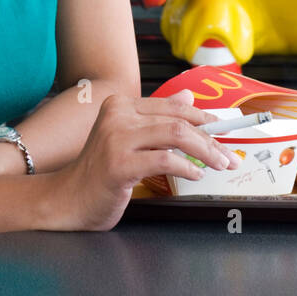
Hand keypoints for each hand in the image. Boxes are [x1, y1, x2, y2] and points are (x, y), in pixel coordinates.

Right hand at [44, 89, 228, 232]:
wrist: (68, 199)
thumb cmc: (100, 173)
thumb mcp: (129, 139)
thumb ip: (156, 119)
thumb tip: (188, 96)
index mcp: (120, 106)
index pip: (171, 106)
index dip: (202, 116)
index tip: (222, 128)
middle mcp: (117, 115)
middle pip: (177, 121)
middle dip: (210, 139)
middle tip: (228, 155)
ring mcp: (116, 139)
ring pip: (175, 135)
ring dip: (205, 151)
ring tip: (219, 164)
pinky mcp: (118, 164)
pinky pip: (164, 160)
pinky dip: (187, 167)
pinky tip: (195, 175)